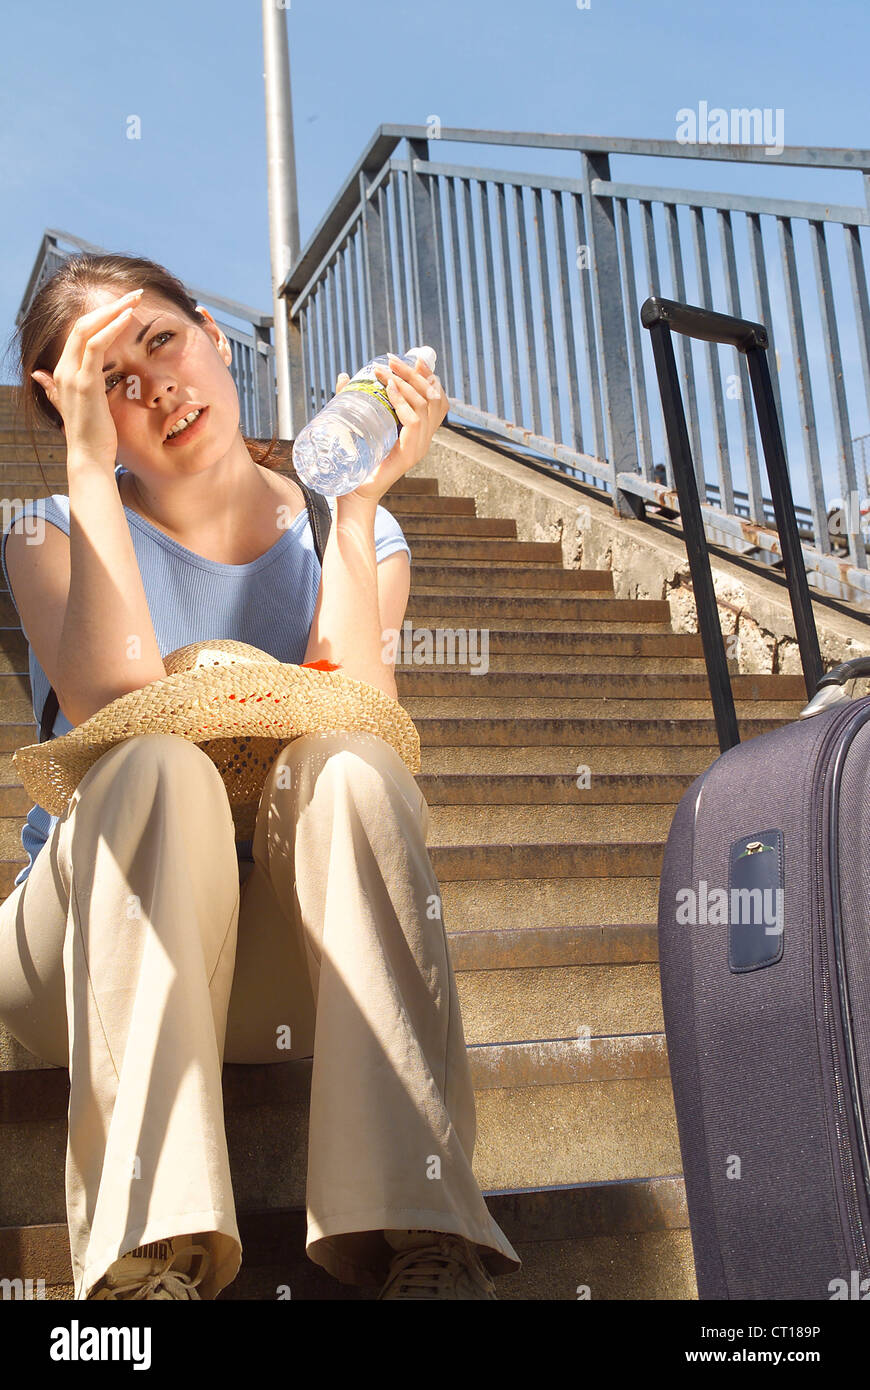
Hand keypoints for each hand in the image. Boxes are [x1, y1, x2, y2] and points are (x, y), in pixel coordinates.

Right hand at [30, 288, 144, 468]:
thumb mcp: (71, 406)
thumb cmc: (91, 435)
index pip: (79, 332)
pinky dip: (112, 327)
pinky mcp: (85, 382)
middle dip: (110, 304)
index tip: (126, 305)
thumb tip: (38, 375)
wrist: (89, 457)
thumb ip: (53, 388)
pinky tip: (128, 317)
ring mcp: (72, 374)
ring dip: (113, 309)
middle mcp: (63, 369)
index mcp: (63, 372)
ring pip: (87, 328)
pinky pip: (96, 345)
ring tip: (136, 298)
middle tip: (136, 293)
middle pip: (82, 323)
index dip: (101, 314)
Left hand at [333, 353, 447, 503]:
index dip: (429, 377)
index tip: (415, 358)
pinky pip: (412, 421)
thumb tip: (344, 375)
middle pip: (432, 398)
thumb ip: (354, 403)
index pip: (437, 400)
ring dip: (406, 383)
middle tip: (392, 360)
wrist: (355, 493)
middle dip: (413, 374)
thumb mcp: (360, 425)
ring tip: (386, 371)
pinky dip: (402, 402)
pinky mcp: (409, 454)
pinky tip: (390, 389)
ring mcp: (419, 447)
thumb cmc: (356, 461)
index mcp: (419, 432)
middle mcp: (424, 439)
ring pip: (424, 406)